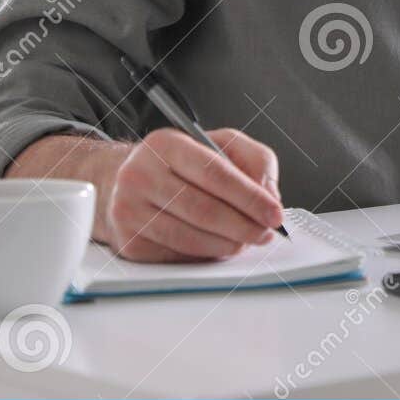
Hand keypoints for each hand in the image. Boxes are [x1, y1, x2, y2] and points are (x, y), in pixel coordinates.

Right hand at [97, 128, 284, 262]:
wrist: (125, 181)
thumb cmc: (180, 163)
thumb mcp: (220, 144)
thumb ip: (254, 161)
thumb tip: (270, 197)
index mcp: (165, 144)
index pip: (214, 173)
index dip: (249, 197)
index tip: (274, 213)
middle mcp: (139, 175)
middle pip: (203, 209)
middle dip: (243, 226)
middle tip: (265, 233)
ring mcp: (129, 210)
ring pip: (190, 237)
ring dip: (227, 244)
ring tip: (245, 241)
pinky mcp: (129, 241)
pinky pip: (176, 255)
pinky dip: (205, 254)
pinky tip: (218, 246)